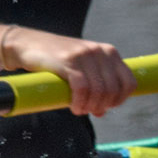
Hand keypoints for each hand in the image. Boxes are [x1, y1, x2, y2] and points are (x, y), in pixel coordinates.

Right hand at [0, 27, 135, 116]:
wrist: (28, 45)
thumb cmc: (57, 61)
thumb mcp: (83, 69)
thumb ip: (96, 86)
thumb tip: (102, 112)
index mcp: (110, 52)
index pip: (129, 82)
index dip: (120, 99)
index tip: (106, 107)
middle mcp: (100, 51)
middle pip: (113, 89)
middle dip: (103, 105)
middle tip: (89, 111)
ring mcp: (84, 54)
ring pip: (99, 90)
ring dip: (90, 106)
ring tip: (80, 110)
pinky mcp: (68, 61)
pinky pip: (82, 88)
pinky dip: (80, 103)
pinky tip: (74, 107)